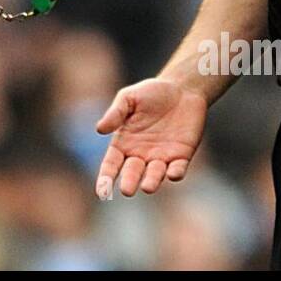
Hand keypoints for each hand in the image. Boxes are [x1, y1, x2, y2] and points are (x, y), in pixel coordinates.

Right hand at [94, 77, 207, 197]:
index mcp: (124, 143)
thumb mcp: (128, 98)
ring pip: (155, 174)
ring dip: (152, 181)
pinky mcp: (182, 155)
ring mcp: (162, 156)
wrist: (181, 88)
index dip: (106, 177)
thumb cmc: (150, 93)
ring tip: (147, 187)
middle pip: (133, 172)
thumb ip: (115, 113)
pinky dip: (176, 172)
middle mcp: (141, 154)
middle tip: (127, 190)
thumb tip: (99, 129)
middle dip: (130, 182)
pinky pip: (179, 167)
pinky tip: (173, 174)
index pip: (112, 164)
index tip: (101, 191)